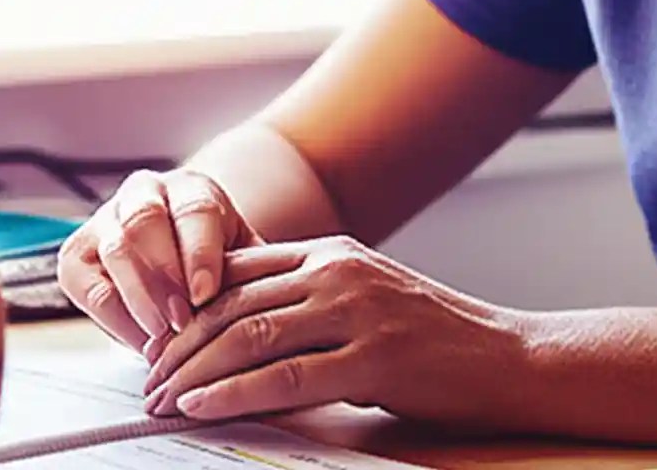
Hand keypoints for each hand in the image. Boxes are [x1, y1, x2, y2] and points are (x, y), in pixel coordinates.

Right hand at [56, 169, 262, 353]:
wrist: (183, 260)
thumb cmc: (218, 263)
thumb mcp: (243, 261)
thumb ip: (250, 277)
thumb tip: (261, 309)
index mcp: (190, 188)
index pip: (193, 210)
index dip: (199, 253)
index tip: (206, 294)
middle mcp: (142, 194)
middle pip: (143, 222)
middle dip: (163, 276)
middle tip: (180, 320)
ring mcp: (104, 221)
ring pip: (114, 250)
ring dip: (139, 298)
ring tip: (162, 337)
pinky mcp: (77, 256)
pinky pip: (86, 285)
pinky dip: (113, 317)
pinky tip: (140, 340)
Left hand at [141, 236, 529, 425]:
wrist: (510, 359)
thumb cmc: (432, 335)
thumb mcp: (364, 297)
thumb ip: (307, 300)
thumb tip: (236, 329)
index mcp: (329, 251)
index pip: (236, 271)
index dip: (187, 306)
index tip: (157, 340)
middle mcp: (336, 272)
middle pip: (231, 303)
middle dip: (179, 344)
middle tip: (147, 378)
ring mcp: (355, 311)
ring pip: (249, 336)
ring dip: (194, 370)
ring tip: (162, 398)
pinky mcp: (373, 358)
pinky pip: (285, 377)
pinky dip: (234, 393)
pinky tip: (203, 406)